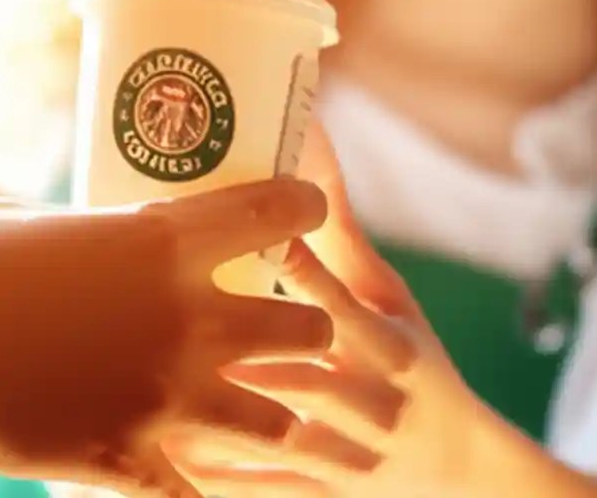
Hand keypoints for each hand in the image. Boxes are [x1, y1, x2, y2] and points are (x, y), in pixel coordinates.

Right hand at [0, 180, 334, 497]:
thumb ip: (100, 233)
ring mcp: (168, 399)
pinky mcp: (133, 460)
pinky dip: (203, 488)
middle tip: (275, 333)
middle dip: (305, 333)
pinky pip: (201, 494)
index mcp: (168, 242)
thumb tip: (113, 238)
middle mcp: (190, 321)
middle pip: (310, 331)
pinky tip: (187, 470)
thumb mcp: (39, 224)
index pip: (283, 213)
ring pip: (281, 425)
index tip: (300, 213)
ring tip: (243, 410)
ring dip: (269, 416)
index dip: (303, 208)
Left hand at [163, 125, 490, 497]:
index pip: (337, 302)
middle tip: (159, 327)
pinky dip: (210, 478)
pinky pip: (259, 491)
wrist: (459, 470)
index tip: (238, 239)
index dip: (294, 271)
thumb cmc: (410, 360)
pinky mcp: (322, 494)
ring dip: (209, 420)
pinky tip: (153, 455)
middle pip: (299, 376)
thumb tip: (308, 135)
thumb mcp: (388, 297)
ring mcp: (348, 457)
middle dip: (236, 356)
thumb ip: (340, 231)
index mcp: (389, 344)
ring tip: (137, 395)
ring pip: (271, 439)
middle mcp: (371, 401)